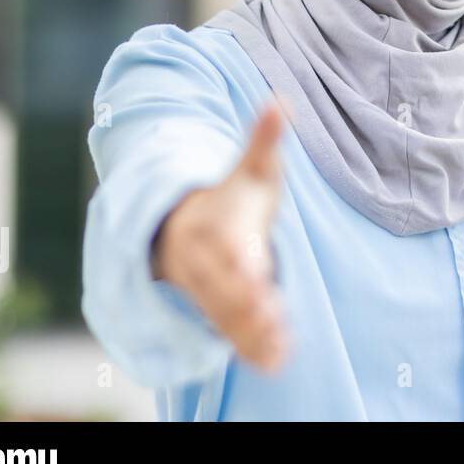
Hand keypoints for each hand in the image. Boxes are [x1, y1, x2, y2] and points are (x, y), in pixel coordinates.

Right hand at [151, 102, 290, 372]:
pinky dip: (249, 347)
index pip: (227, 250)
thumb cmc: (230, 197)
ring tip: (278, 355)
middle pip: (224, 290)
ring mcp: (209, 291)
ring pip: (227, 316)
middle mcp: (207, 264)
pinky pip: (230, 332)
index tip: (258, 278)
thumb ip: (264, 139)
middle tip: (272, 325)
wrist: (183, 225)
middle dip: (246, 309)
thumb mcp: (250, 168)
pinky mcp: (218, 310)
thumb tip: (280, 100)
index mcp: (215, 228)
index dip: (241, 266)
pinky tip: (274, 363)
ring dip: (250, 336)